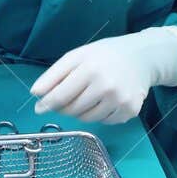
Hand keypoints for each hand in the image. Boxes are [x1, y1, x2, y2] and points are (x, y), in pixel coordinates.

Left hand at [31, 26, 176, 124]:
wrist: (141, 57)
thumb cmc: (103, 55)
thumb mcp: (77, 56)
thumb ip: (54, 74)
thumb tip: (35, 93)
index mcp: (90, 69)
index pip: (61, 96)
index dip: (47, 104)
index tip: (39, 107)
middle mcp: (107, 87)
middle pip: (72, 110)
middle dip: (64, 106)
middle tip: (66, 96)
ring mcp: (120, 101)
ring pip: (87, 118)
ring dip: (80, 111)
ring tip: (87, 94)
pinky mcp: (130, 111)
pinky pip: (104, 121)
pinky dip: (98, 114)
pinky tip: (103, 99)